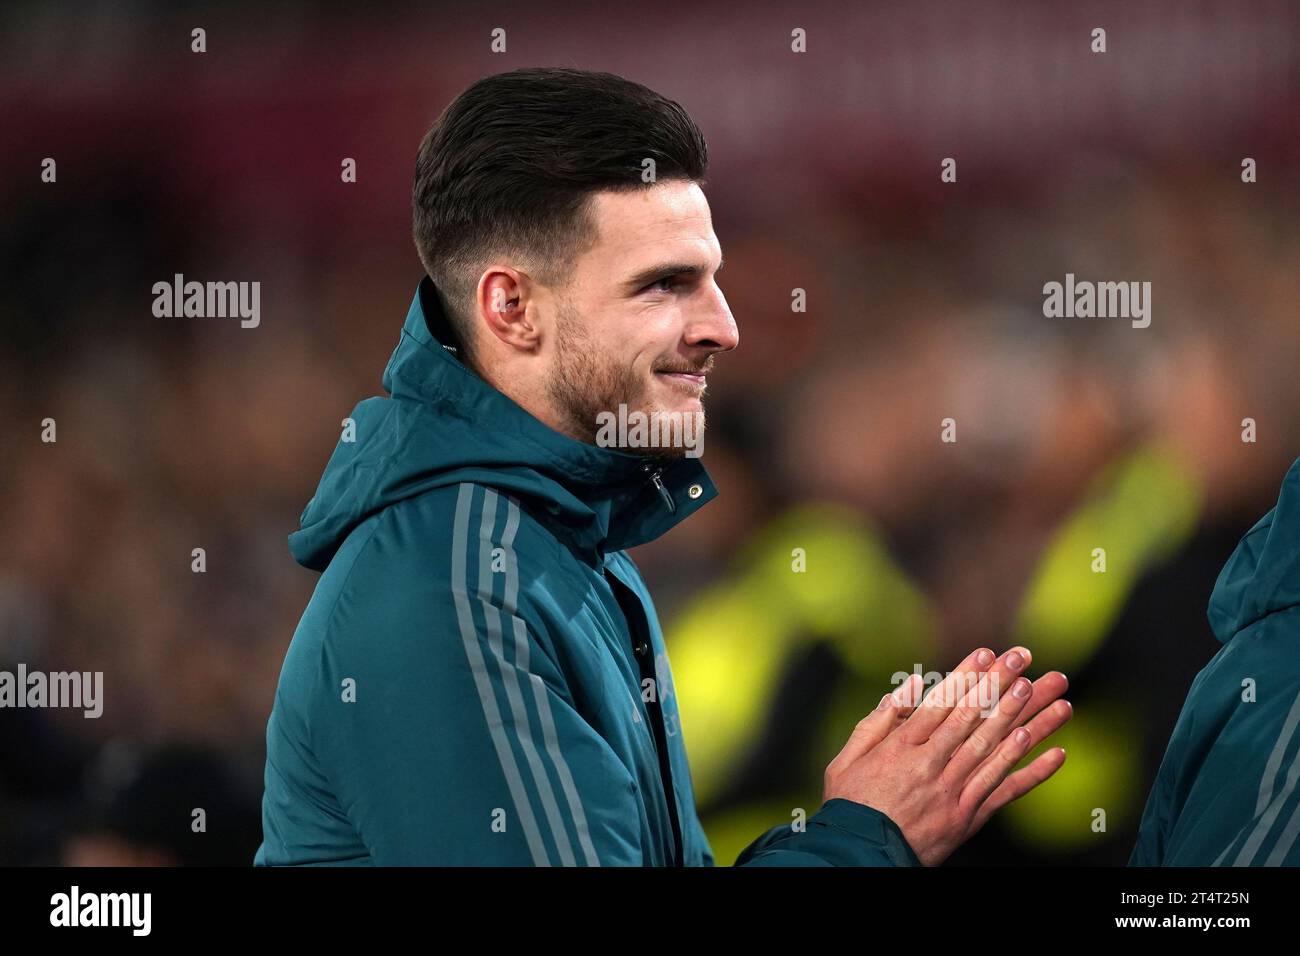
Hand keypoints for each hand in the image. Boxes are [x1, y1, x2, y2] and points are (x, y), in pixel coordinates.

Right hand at [822, 646, 1070, 865]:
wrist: (860, 857)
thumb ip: (878, 720)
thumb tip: (910, 686)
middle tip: (1023, 658)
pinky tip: (1055, 752)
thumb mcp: (847, 758)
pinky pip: (1004, 791)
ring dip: (1023, 717)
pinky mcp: (967, 818)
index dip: (967, 676)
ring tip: (1045, 692)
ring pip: (993, 750)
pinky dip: (1031, 772)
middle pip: (971, 719)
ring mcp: (951, 793)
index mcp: (900, 749)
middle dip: (999, 685)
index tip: (987, 653)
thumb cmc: (851, 804)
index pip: (940, 704)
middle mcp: (929, 767)